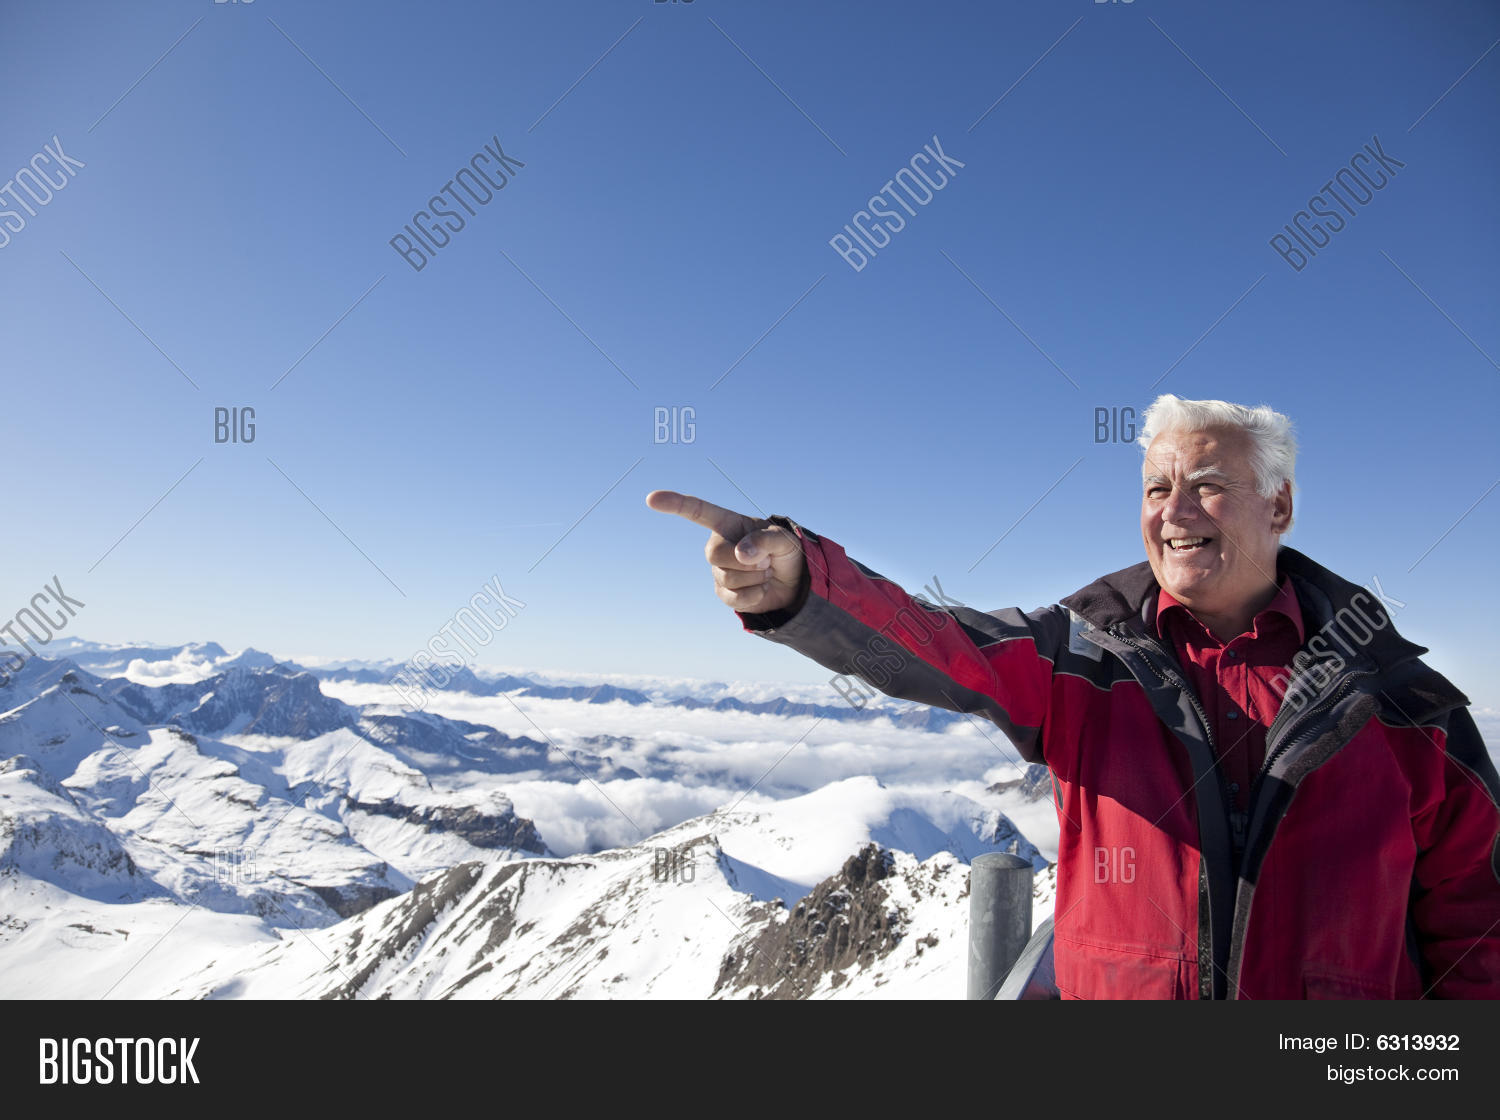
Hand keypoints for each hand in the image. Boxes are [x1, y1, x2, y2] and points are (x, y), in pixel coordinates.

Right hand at [646, 489, 805, 613]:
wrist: (793, 580)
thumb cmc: (784, 551)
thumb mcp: (784, 539)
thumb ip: (765, 540)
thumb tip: (740, 554)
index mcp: (728, 524)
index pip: (698, 511)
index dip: (675, 504)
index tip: (652, 499)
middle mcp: (717, 545)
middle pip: (714, 554)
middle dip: (746, 559)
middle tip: (767, 560)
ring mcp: (718, 571)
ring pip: (727, 578)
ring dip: (756, 577)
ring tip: (766, 571)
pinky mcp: (724, 594)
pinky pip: (734, 598)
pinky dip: (755, 595)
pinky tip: (762, 588)